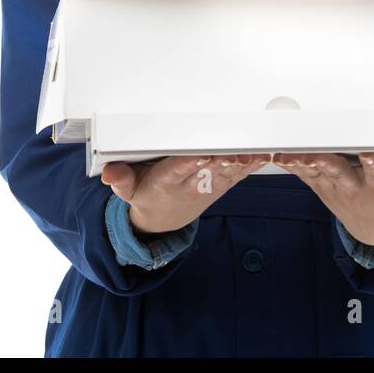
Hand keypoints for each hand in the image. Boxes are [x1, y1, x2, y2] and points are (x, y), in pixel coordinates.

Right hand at [101, 153, 271, 235]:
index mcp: (167, 181)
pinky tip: (265, 155)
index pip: (178, 170)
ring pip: (228, 172)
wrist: (164, 220)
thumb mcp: (128, 191)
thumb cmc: (147, 194)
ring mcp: (209, 185)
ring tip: (254, 153)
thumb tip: (108, 173)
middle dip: (222, 161)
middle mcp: (191, 184)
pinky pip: (238, 174)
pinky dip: (251, 165)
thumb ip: (121, 180)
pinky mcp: (222, 184)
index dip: (188, 164)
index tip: (198, 155)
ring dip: (241, 164)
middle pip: (208, 170)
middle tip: (234, 151)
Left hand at [274, 151, 373, 245]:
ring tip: (285, 151)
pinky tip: (275, 152)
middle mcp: (355, 189)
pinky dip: (289, 163)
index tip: (370, 154)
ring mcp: (335, 189)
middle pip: (340, 174)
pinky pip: (303, 173)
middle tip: (315, 153)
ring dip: (301, 163)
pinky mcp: (322, 186)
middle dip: (327, 163)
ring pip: (316, 172)